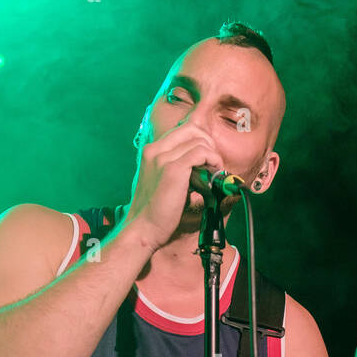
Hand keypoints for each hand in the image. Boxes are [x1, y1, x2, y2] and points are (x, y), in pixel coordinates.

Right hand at [124, 118, 226, 250]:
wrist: (144, 228)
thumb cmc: (155, 210)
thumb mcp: (160, 180)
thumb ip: (174, 166)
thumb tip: (198, 161)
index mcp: (151, 151)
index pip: (182, 130)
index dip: (200, 140)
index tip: (206, 157)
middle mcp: (155, 150)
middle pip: (191, 128)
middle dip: (208, 143)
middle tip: (212, 163)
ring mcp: (162, 158)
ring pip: (198, 140)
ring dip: (212, 154)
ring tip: (213, 171)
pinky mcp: (172, 169)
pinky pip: (201, 152)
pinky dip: (212, 160)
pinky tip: (213, 173)